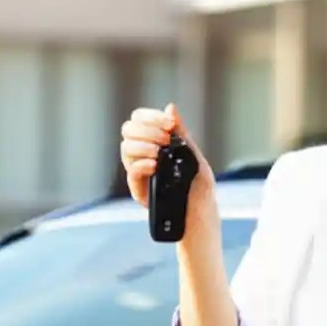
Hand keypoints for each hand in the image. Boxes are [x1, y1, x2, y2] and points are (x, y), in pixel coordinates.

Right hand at [119, 103, 217, 238]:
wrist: (201, 218)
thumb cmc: (200, 190)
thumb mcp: (195, 157)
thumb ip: (182, 134)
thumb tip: (170, 107)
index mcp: (156, 144)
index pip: (140, 120)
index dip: (151, 116)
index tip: (168, 123)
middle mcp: (144, 156)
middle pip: (129, 130)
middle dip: (147, 129)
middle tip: (165, 139)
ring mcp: (140, 173)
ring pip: (126, 148)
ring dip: (142, 145)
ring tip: (159, 154)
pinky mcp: (139, 190)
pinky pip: (131, 171)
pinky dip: (141, 164)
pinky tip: (154, 165)